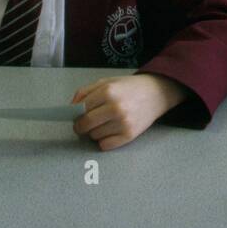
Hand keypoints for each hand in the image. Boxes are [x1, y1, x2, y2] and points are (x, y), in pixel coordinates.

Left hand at [71, 74, 186, 149]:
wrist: (156, 93)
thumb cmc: (128, 88)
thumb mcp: (106, 82)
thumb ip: (85, 92)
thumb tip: (71, 109)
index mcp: (108, 92)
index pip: (80, 109)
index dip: (74, 115)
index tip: (75, 117)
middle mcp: (115, 108)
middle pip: (85, 125)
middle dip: (80, 126)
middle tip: (83, 124)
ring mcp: (123, 123)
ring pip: (94, 136)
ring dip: (94, 132)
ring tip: (104, 123)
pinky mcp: (129, 136)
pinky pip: (104, 145)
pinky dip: (103, 140)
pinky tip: (110, 131)